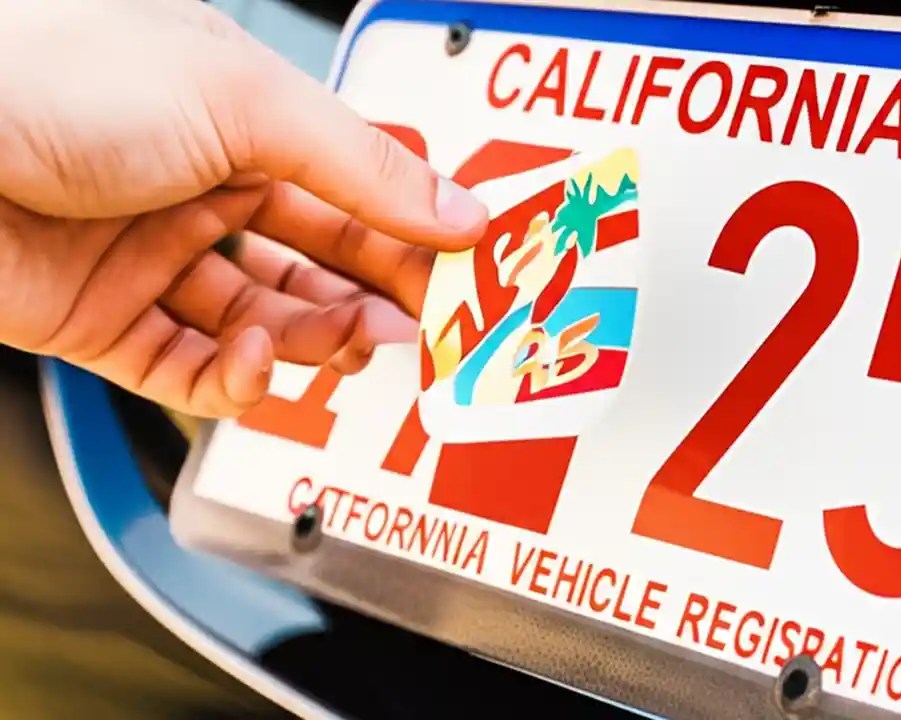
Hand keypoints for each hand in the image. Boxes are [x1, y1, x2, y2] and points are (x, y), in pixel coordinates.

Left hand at [0, 0, 488, 416]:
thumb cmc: (55, 79)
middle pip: (317, 260)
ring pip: (267, 321)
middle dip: (374, 294)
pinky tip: (257, 360)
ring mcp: (151, 259)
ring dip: (318, 340)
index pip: (352, 186)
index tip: (464, 270)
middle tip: (421, 326)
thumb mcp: (244, 102)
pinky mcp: (106, 325)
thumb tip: (457, 206)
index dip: (411, 229)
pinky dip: (238, 378)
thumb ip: (362, 165)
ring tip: (351, 345)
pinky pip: (194, 369)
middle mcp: (198, 186)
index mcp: (238, 117)